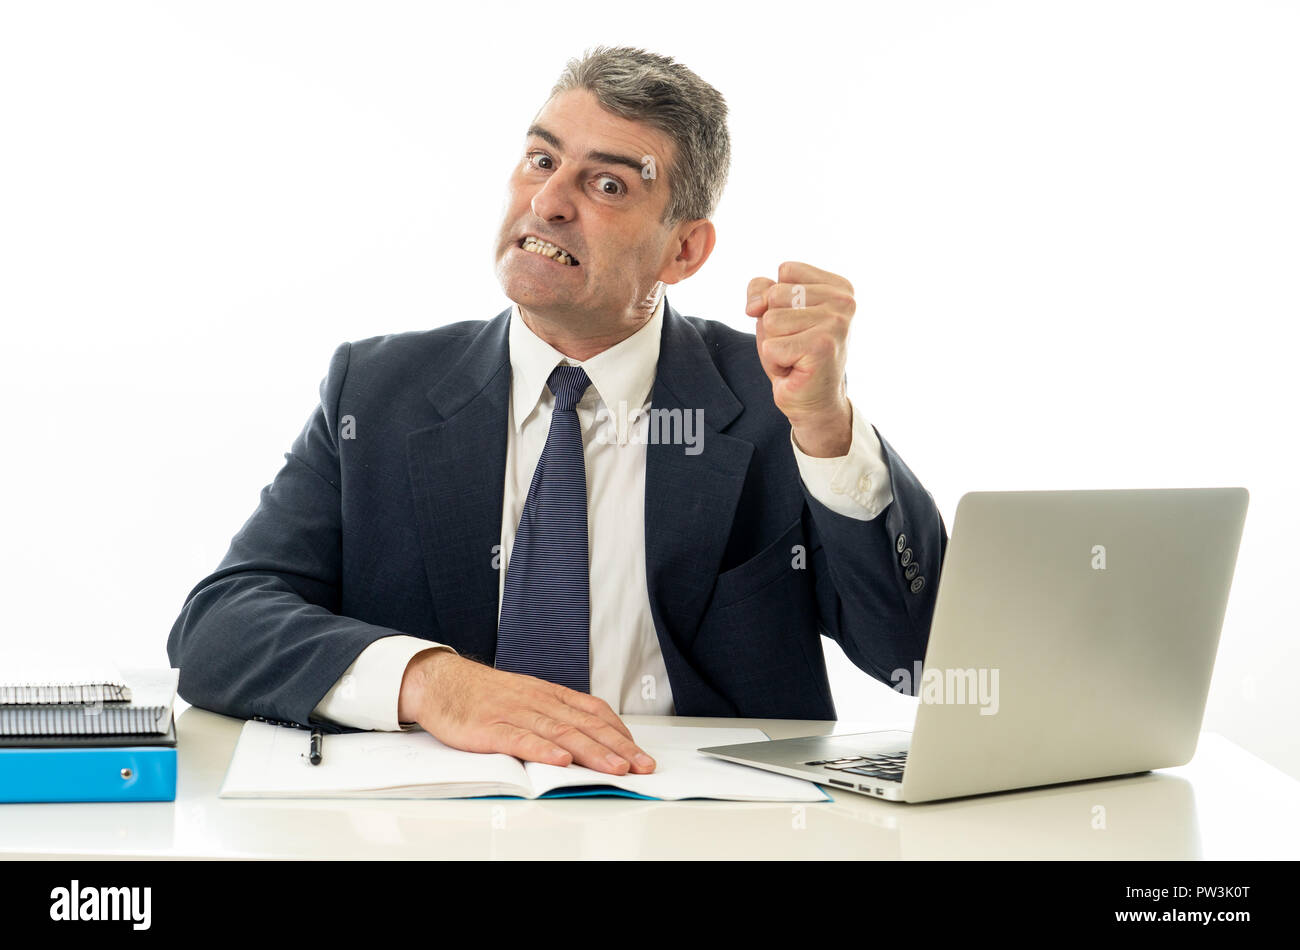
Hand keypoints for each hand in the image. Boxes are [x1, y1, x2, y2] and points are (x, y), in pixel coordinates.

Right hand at [397, 649, 655, 774]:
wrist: (442, 680)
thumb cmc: (485, 694)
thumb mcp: (527, 698)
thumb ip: (555, 715)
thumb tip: (588, 738)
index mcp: (549, 695)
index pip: (594, 713)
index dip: (620, 733)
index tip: (641, 753)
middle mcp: (539, 702)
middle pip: (585, 725)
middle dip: (618, 747)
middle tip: (643, 765)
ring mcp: (515, 714)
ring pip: (561, 733)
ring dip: (592, 752)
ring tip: (615, 767)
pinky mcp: (491, 727)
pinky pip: (521, 739)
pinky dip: (543, 750)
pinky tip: (561, 760)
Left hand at [746, 261, 855, 456]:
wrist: (813, 402)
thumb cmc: (794, 354)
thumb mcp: (773, 312)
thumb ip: (761, 290)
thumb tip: (756, 305)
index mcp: (839, 286)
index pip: (785, 271)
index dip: (778, 300)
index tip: (799, 324)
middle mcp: (844, 300)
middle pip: (776, 294)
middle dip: (774, 325)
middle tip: (796, 345)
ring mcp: (836, 322)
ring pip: (771, 320)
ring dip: (774, 344)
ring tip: (795, 356)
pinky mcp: (822, 346)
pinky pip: (771, 346)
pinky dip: (775, 362)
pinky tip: (796, 369)